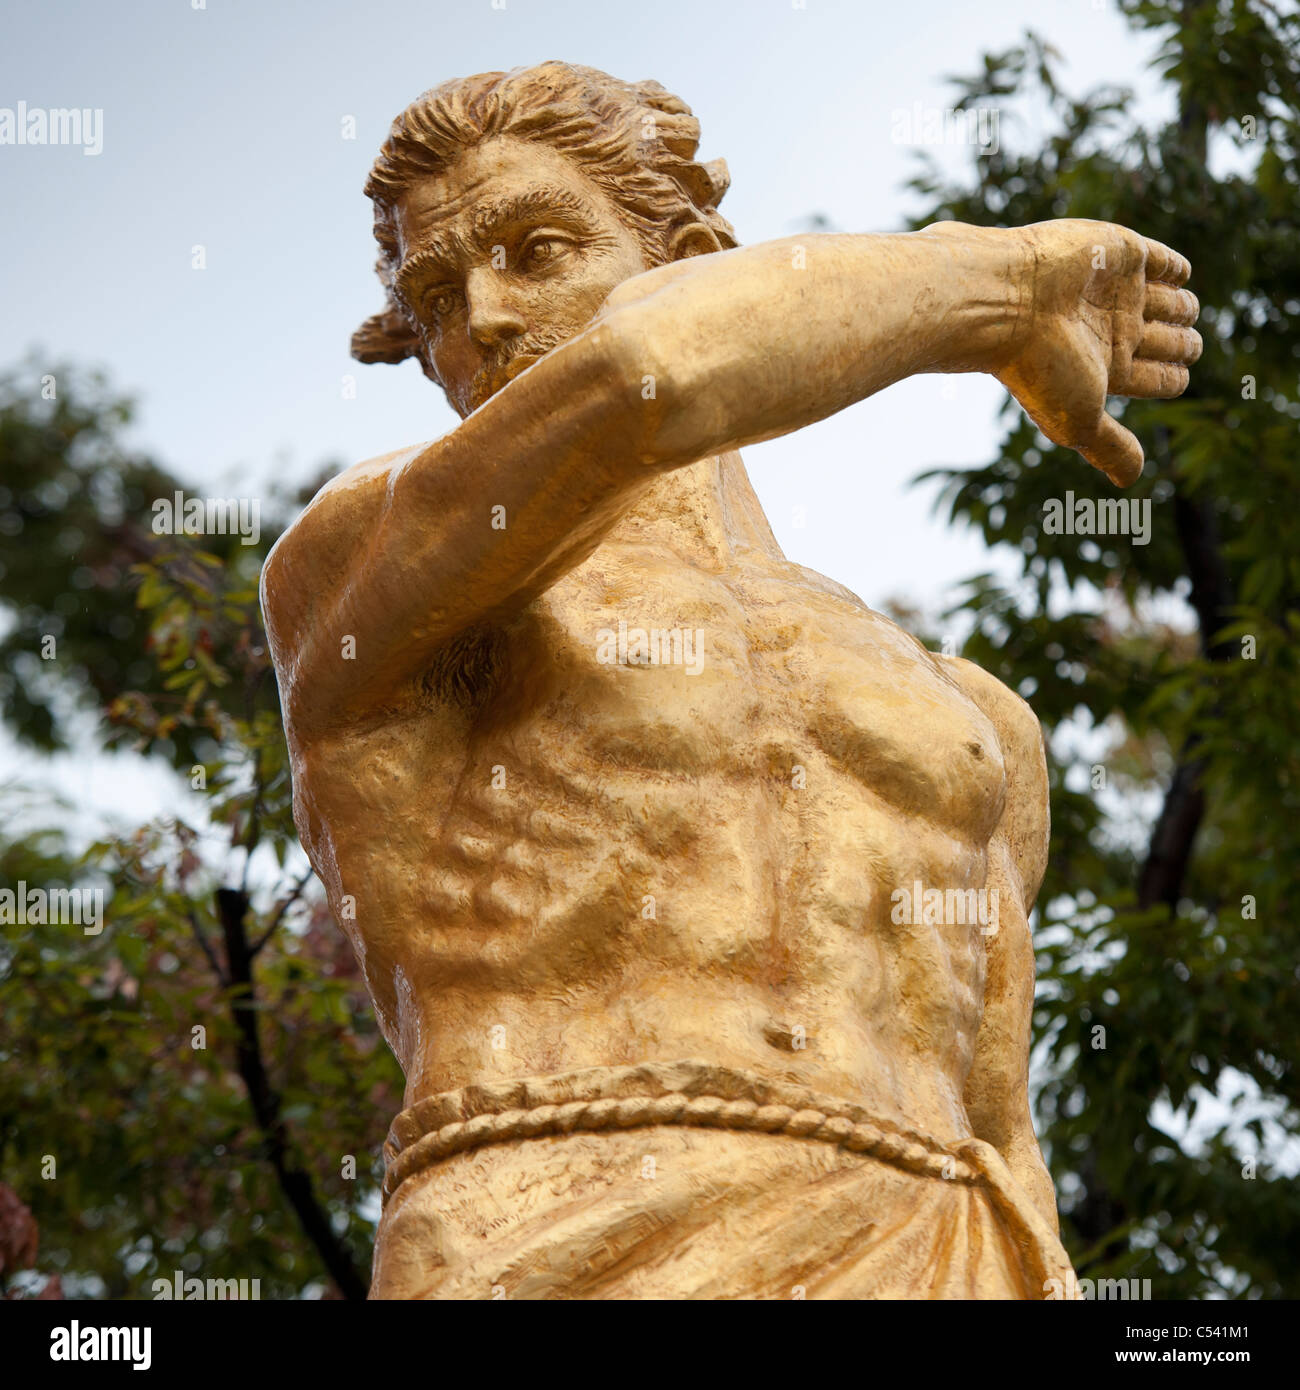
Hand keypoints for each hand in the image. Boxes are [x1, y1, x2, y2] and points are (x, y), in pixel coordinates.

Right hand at [935, 219, 1201, 485]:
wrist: (1008, 305)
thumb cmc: (1038, 367)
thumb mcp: (1080, 419)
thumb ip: (1111, 447)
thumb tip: (1132, 481)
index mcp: (1106, 369)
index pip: (1155, 376)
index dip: (1173, 378)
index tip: (1180, 378)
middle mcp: (1113, 331)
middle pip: (1164, 339)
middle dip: (1182, 344)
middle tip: (1190, 346)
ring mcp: (1118, 292)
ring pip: (1168, 301)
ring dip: (1183, 308)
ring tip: (1187, 313)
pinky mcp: (1119, 252)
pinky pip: (1161, 260)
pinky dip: (1177, 269)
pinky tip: (1182, 276)